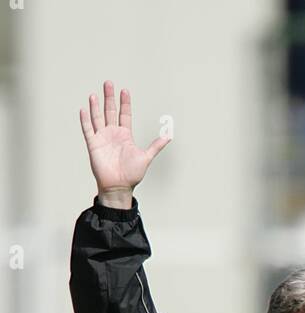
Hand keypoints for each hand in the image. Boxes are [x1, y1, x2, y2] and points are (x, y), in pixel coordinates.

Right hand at [79, 80, 169, 203]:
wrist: (119, 187)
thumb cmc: (132, 174)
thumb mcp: (146, 157)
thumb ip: (156, 145)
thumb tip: (169, 136)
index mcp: (125, 135)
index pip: (124, 114)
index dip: (124, 102)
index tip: (124, 90)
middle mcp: (113, 134)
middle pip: (110, 111)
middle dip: (110, 97)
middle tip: (108, 83)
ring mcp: (102, 138)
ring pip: (98, 118)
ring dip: (96, 106)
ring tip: (95, 94)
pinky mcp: (93, 145)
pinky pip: (88, 130)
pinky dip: (86, 120)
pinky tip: (84, 109)